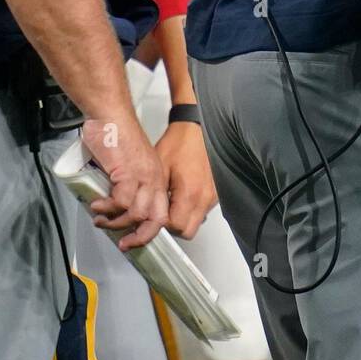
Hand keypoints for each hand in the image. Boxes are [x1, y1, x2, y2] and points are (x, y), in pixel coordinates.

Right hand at [83, 115, 168, 249]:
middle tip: (123, 244)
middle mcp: (154, 178)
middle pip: (157, 218)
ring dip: (116, 222)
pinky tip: (96, 205)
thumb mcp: (126, 163)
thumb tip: (112, 206)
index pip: (161, 211)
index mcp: (156, 177)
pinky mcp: (128, 172)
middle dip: (140, 237)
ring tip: (100, 219)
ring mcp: (143, 176)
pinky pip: (121, 202)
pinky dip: (107, 208)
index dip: (149, 230)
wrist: (110, 114)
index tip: (132, 239)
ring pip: (137, 214)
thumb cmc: (115, 134)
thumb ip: (123, 183)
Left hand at [154, 120, 217, 239]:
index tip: (151, 216)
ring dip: (182, 219)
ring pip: (196, 222)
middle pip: (188, 231)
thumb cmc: (179, 143)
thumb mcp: (159, 168)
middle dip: (172, 228)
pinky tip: (181, 196)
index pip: (175, 227)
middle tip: (159, 214)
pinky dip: (191, 209)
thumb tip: (145, 213)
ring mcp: (212, 196)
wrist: (196, 128)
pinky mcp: (215, 192)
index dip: (160, 225)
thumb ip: (154, 195)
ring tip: (170, 203)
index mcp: (189, 193)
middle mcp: (204, 198)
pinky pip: (202, 210)